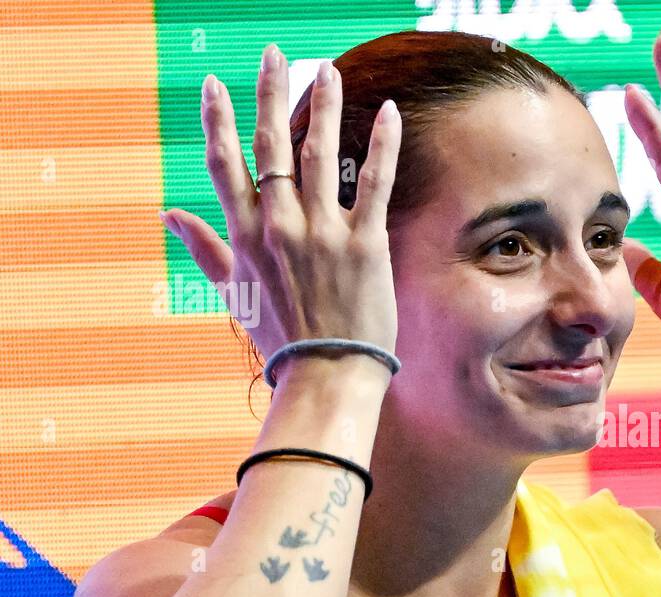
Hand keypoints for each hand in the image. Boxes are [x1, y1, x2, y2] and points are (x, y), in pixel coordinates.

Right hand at [159, 44, 401, 387]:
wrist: (327, 375)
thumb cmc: (282, 338)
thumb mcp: (233, 292)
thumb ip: (204, 249)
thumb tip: (169, 215)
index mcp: (245, 236)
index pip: (225, 166)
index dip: (219, 122)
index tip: (214, 85)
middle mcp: (279, 227)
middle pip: (271, 147)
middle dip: (270, 95)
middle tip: (275, 55)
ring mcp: (322, 233)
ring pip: (320, 154)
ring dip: (322, 106)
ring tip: (326, 70)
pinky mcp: (365, 244)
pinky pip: (375, 182)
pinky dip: (381, 144)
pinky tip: (388, 112)